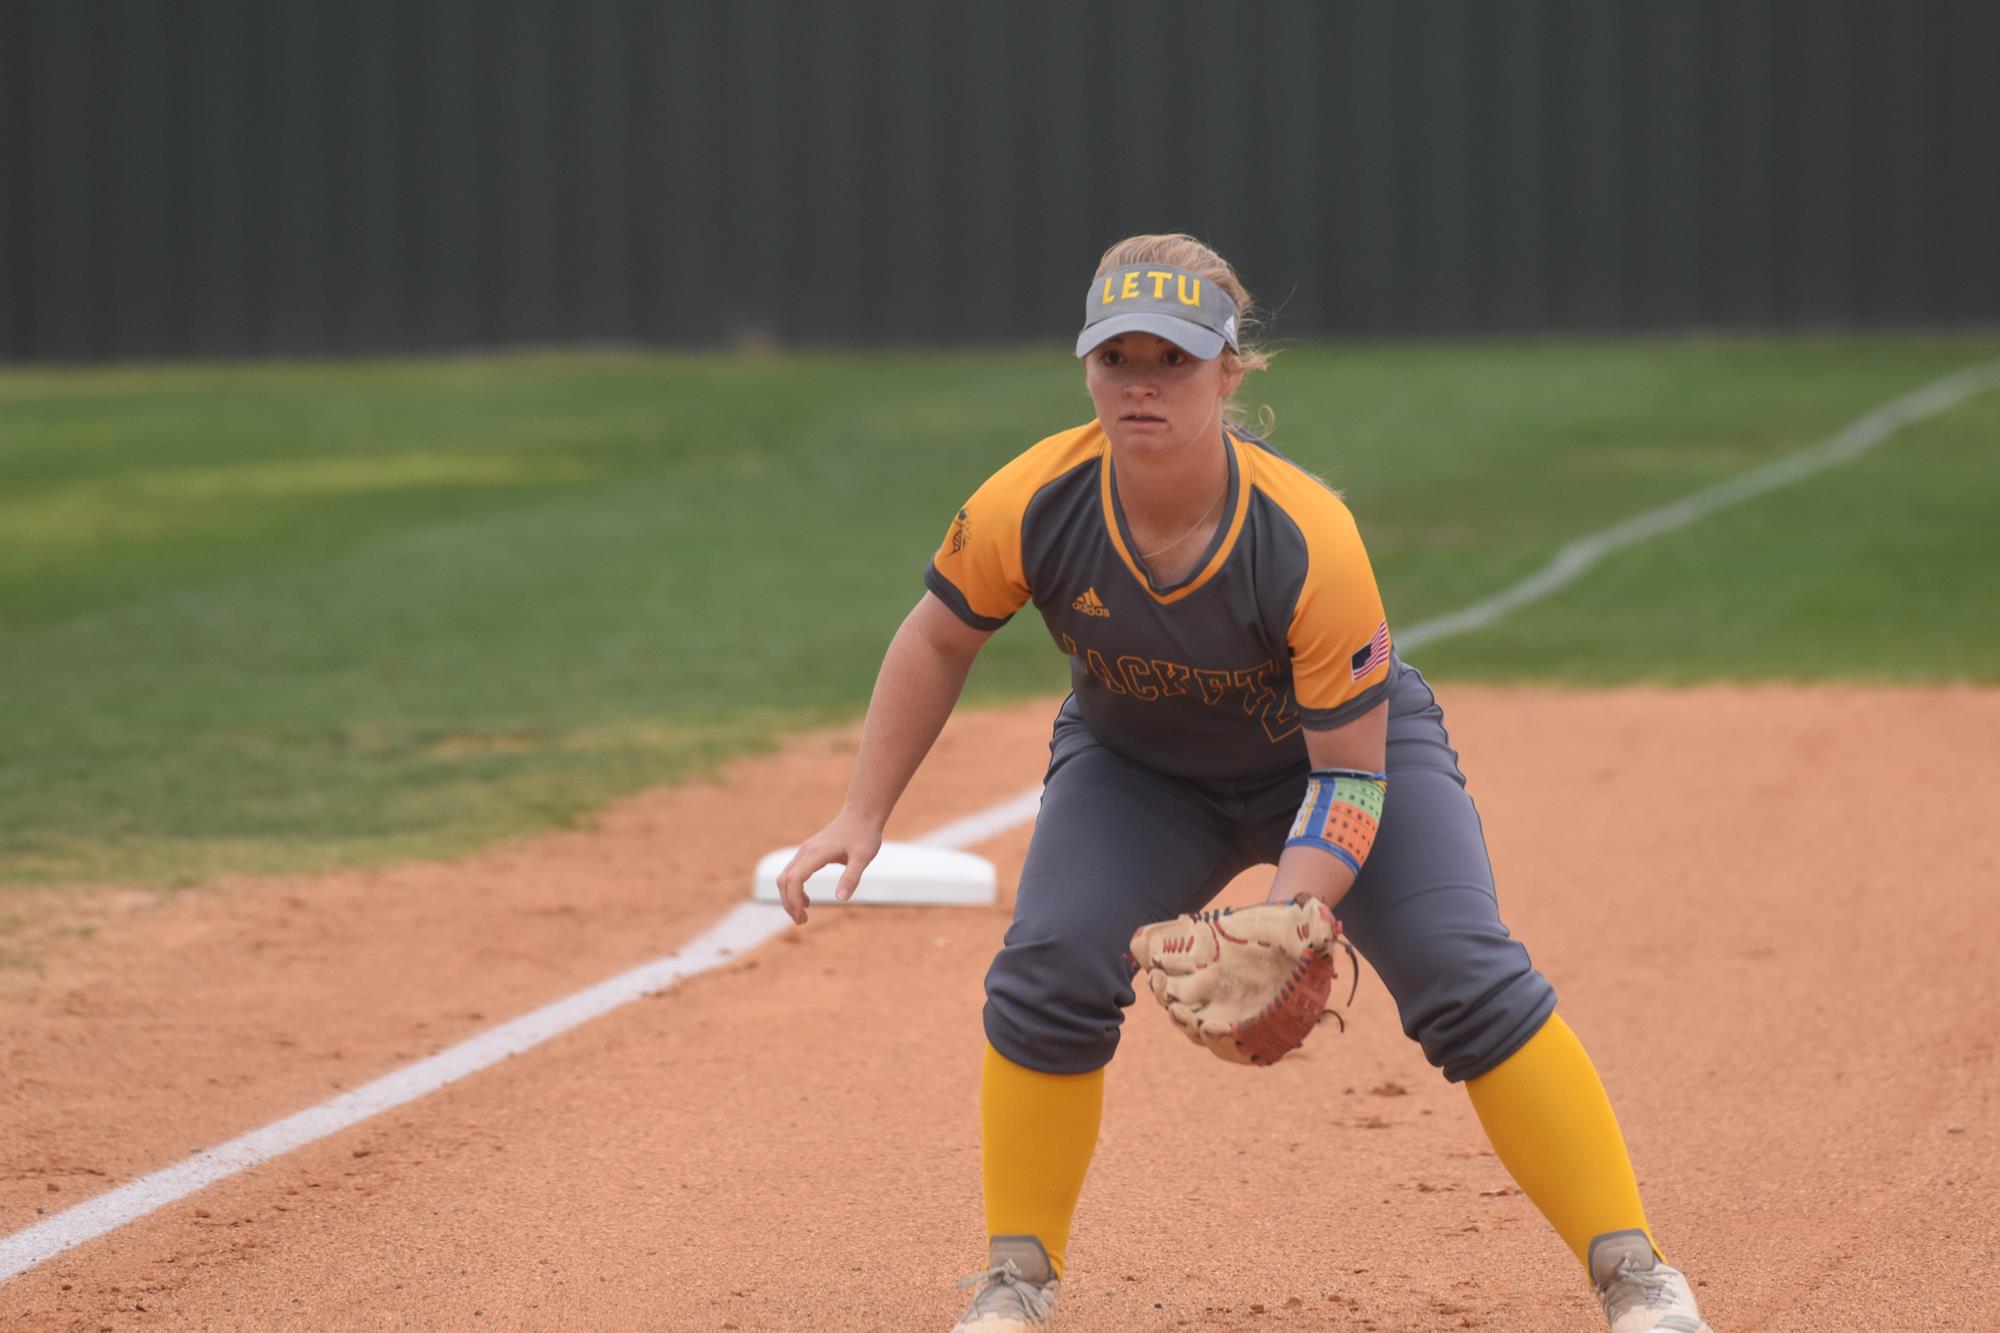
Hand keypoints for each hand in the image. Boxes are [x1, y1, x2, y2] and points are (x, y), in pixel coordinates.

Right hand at [772, 807, 884, 924]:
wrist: (861, 814)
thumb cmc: (864, 835)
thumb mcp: (863, 857)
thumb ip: (851, 877)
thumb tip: (841, 899)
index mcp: (817, 853)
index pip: (795, 879)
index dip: (794, 899)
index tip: (803, 916)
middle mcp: (806, 851)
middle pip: (785, 880)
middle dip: (789, 903)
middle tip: (801, 922)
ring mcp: (805, 851)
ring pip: (786, 877)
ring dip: (789, 897)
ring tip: (801, 916)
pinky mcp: (808, 852)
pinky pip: (793, 873)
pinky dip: (794, 889)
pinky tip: (807, 902)